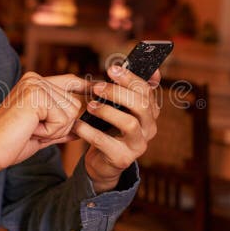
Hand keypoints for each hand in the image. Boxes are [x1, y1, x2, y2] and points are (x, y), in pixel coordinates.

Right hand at [0, 73, 88, 200]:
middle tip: (35, 130)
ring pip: (71, 111)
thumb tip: (84, 125)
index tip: (102, 89)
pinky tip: (30, 130)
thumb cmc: (11, 144)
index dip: (87, 89)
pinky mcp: (35, 96)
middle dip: (62, 125)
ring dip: (55, 129)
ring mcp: (34, 85)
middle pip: (75, 102)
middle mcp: (34, 78)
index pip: (72, 82)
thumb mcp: (44, 132)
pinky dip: (49, 132)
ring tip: (31, 130)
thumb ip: (62, 126)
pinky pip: (62, 118)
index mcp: (34, 82)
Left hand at [72, 65, 161, 192]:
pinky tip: (78, 124)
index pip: (147, 90)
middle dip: (118, 92)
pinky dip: (89, 131)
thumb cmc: (110, 129)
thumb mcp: (120, 108)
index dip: (130, 78)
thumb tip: (151, 68)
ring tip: (90, 106)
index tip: (112, 69)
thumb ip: (130, 89)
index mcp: (150, 112)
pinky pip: (105, 142)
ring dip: (107, 111)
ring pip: (129, 124)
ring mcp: (138, 145)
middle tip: (97, 87)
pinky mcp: (122, 159)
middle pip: (142, 105)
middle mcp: (149, 128)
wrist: (103, 162)